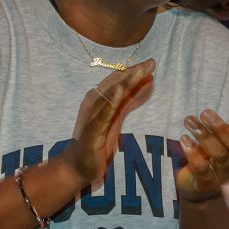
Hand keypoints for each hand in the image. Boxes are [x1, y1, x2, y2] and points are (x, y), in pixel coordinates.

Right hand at [58, 61, 154, 187]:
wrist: (77, 166)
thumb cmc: (97, 141)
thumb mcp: (117, 117)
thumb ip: (130, 100)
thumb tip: (147, 82)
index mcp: (100, 99)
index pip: (118, 81)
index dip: (134, 71)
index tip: (151, 63)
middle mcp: (94, 103)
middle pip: (116, 84)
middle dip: (134, 72)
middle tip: (151, 62)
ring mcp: (92, 116)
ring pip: (111, 95)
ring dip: (126, 82)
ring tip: (140, 71)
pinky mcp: (92, 130)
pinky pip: (103, 113)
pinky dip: (111, 101)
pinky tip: (120, 90)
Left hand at [175, 100, 228, 206]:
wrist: (203, 187)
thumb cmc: (223, 155)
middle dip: (221, 129)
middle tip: (205, 112)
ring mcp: (224, 179)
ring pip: (219, 157)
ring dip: (204, 136)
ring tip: (189, 120)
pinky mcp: (207, 185)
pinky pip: (203, 170)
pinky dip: (194, 154)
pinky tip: (184, 139)